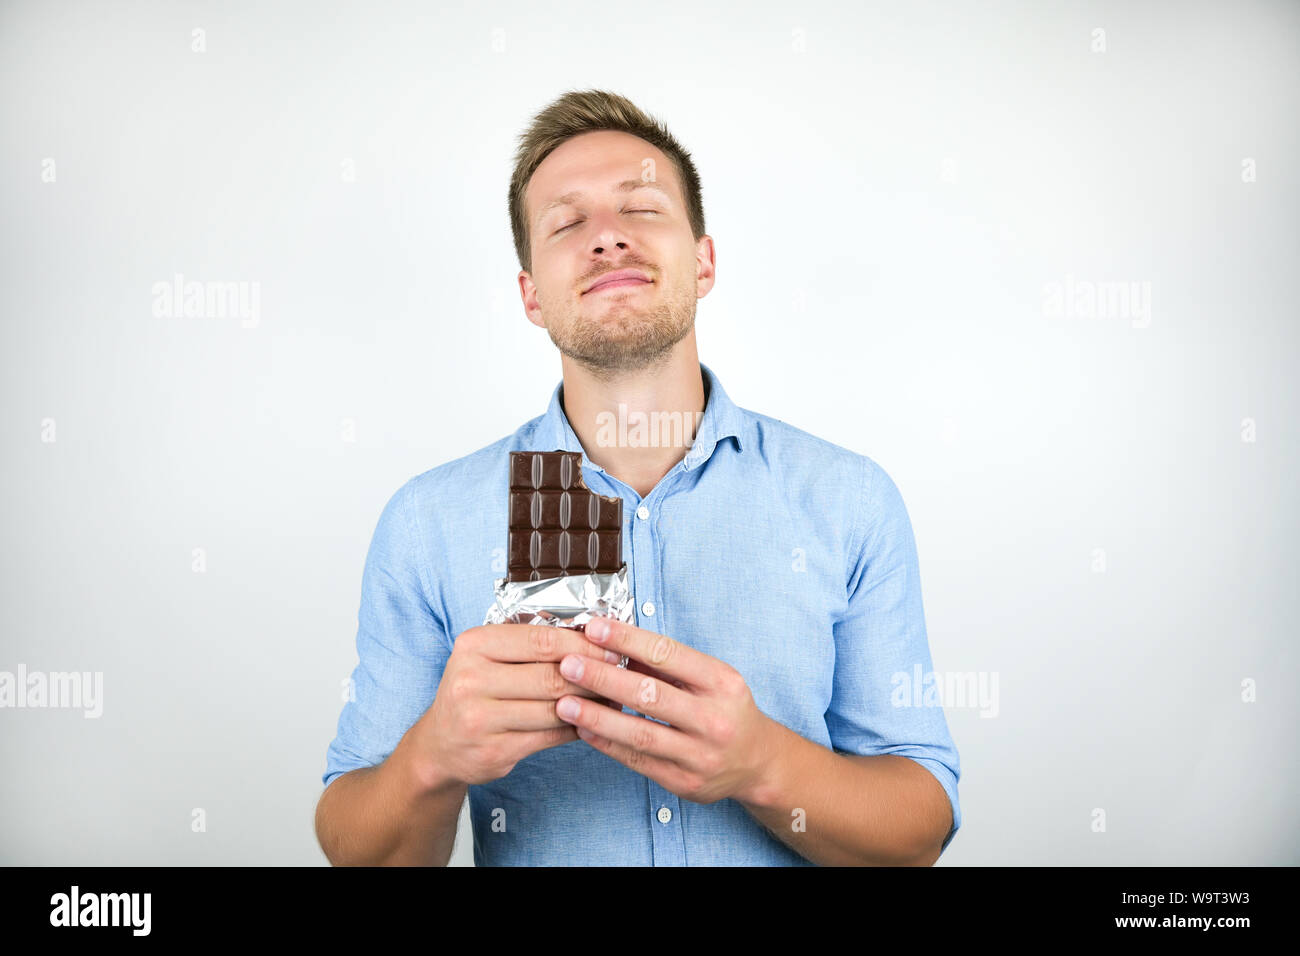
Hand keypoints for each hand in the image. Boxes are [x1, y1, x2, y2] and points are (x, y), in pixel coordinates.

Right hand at [406, 624, 624, 788]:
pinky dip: (577, 727)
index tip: (611, 646)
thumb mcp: (486, 656)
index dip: (583, 644)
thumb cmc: (474, 691)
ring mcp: (480, 718)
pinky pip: (550, 736)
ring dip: (591, 704)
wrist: (440, 744)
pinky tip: (592, 721)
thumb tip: (592, 637)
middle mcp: (471, 680)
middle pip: (551, 675)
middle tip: (620, 674)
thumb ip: (527, 645)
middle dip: (593, 674)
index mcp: (474, 646)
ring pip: (555, 708)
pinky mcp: (495, 750)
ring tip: (613, 698)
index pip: (541, 639)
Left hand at [552, 616, 776, 804]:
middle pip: (651, 694)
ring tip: (565, 702)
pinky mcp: (683, 781)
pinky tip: (583, 729)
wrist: (756, 761)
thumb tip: (615, 642)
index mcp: (722, 682)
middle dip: (604, 677)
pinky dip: (607, 744)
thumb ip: (666, 663)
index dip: (628, 639)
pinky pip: (637, 761)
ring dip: (598, 717)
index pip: (668, 654)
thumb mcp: (710, 677)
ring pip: (641, 733)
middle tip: (569, 664)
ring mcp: (699, 754)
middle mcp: (714, 719)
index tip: (594, 628)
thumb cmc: (726, 709)